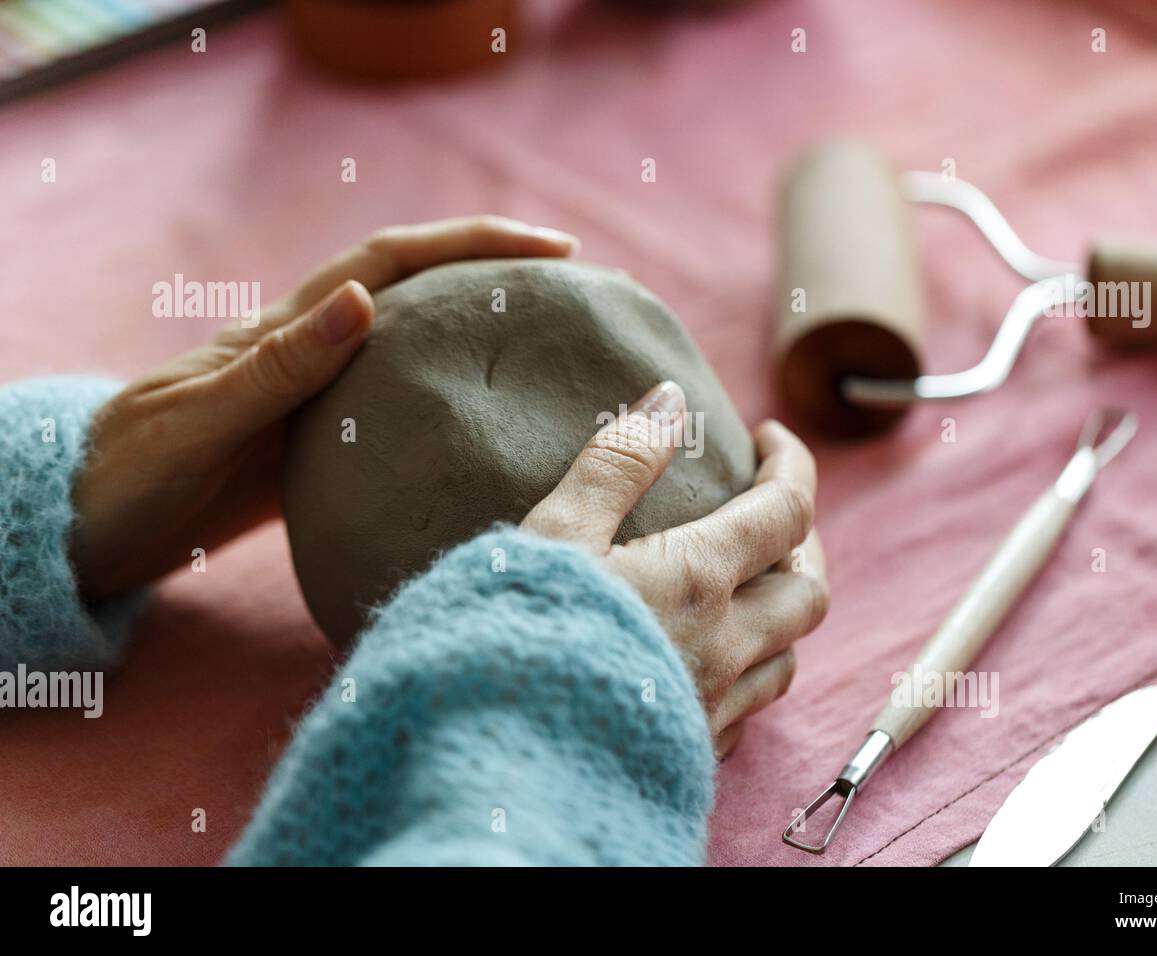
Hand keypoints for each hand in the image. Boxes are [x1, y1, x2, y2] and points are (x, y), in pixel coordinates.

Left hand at [71, 217, 578, 600]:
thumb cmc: (126, 474)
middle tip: (575, 295)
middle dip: (492, 277)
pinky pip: (393, 413)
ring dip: (474, 337)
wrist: (80, 526)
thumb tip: (362, 299)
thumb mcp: (198, 422)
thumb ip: (278, 368)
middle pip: (417, 293)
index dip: (473, 244)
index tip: (553, 250)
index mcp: (287, 334)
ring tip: (545, 355)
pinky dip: (442, 405)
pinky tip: (477, 433)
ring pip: (412, 350)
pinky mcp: (314, 448)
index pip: (393, 264)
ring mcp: (316, 400)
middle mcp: (310, 354)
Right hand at [523, 381, 828, 755]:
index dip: (791, 462)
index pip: (786, 509)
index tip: (770, 436)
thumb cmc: (515, 637)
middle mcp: (724, 646)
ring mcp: (712, 708)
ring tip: (748, 587)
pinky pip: (747, 714)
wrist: (498, 764)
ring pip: (787, 658)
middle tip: (770, 512)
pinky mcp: (689, 754)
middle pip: (808, 590)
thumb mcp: (555, 533)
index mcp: (698, 579)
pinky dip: (747, 676)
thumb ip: (617, 462)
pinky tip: (710, 664)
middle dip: (804, 542)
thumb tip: (670, 400)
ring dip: (782, 613)